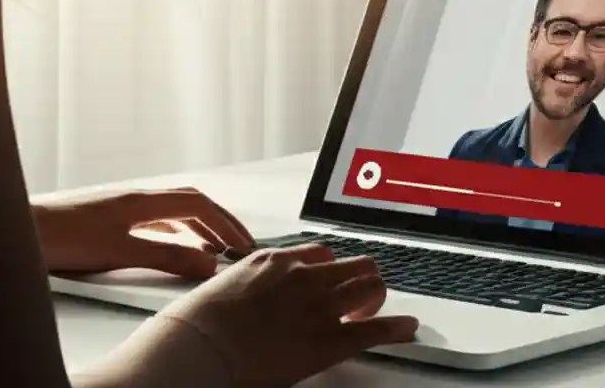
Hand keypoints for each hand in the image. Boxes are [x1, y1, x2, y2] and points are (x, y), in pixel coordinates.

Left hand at [33, 187, 255, 278]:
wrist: (20, 230)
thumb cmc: (63, 237)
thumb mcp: (119, 251)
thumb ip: (166, 257)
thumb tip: (209, 263)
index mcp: (142, 200)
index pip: (197, 203)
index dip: (225, 222)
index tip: (243, 243)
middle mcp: (135, 198)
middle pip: (189, 202)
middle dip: (218, 221)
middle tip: (238, 243)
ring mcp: (121, 208)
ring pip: (172, 211)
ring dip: (198, 226)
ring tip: (213, 247)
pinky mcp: (108, 220)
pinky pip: (155, 221)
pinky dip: (175, 232)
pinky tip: (173, 245)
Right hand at [154, 243, 419, 386]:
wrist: (199, 348)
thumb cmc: (197, 325)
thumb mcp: (222, 290)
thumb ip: (246, 286)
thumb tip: (243, 297)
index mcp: (276, 261)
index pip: (319, 254)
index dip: (329, 271)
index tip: (329, 281)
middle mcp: (304, 276)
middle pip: (354, 264)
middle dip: (360, 279)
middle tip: (357, 299)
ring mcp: (320, 305)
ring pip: (371, 286)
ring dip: (376, 299)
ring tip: (373, 312)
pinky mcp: (329, 338)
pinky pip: (376, 328)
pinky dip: (397, 327)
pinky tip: (407, 328)